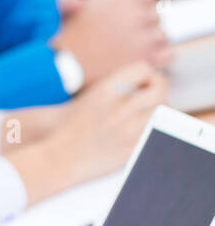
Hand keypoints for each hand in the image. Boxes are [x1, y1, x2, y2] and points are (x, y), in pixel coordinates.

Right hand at [5, 61, 167, 203]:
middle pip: (160, 90)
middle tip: (152, 97)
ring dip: (159, 111)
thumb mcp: (93, 96)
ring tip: (148, 115)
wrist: (62, 157)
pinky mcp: (134, 148)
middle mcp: (119, 107)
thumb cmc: (76, 125)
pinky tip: (144, 131)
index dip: (147, 75)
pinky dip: (155, 129)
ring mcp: (129, 129)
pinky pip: (158, 133)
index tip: (143, 83)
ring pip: (164, 112)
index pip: (144, 69)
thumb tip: (150, 81)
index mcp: (106, 90)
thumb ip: (120, 85)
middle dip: (160, 91)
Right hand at [55, 0, 171, 83]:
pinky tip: (145, 60)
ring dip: (152, 43)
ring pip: (162, 36)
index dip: (140, 8)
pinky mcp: (149, 58)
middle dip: (146, 26)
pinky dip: (160, 58)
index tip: (131, 19)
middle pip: (156, 16)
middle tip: (129, 38)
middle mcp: (137, 13)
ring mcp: (146, 36)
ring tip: (133, 51)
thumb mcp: (76, 7)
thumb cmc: (67, 38)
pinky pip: (168, 54)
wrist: (65, 67)